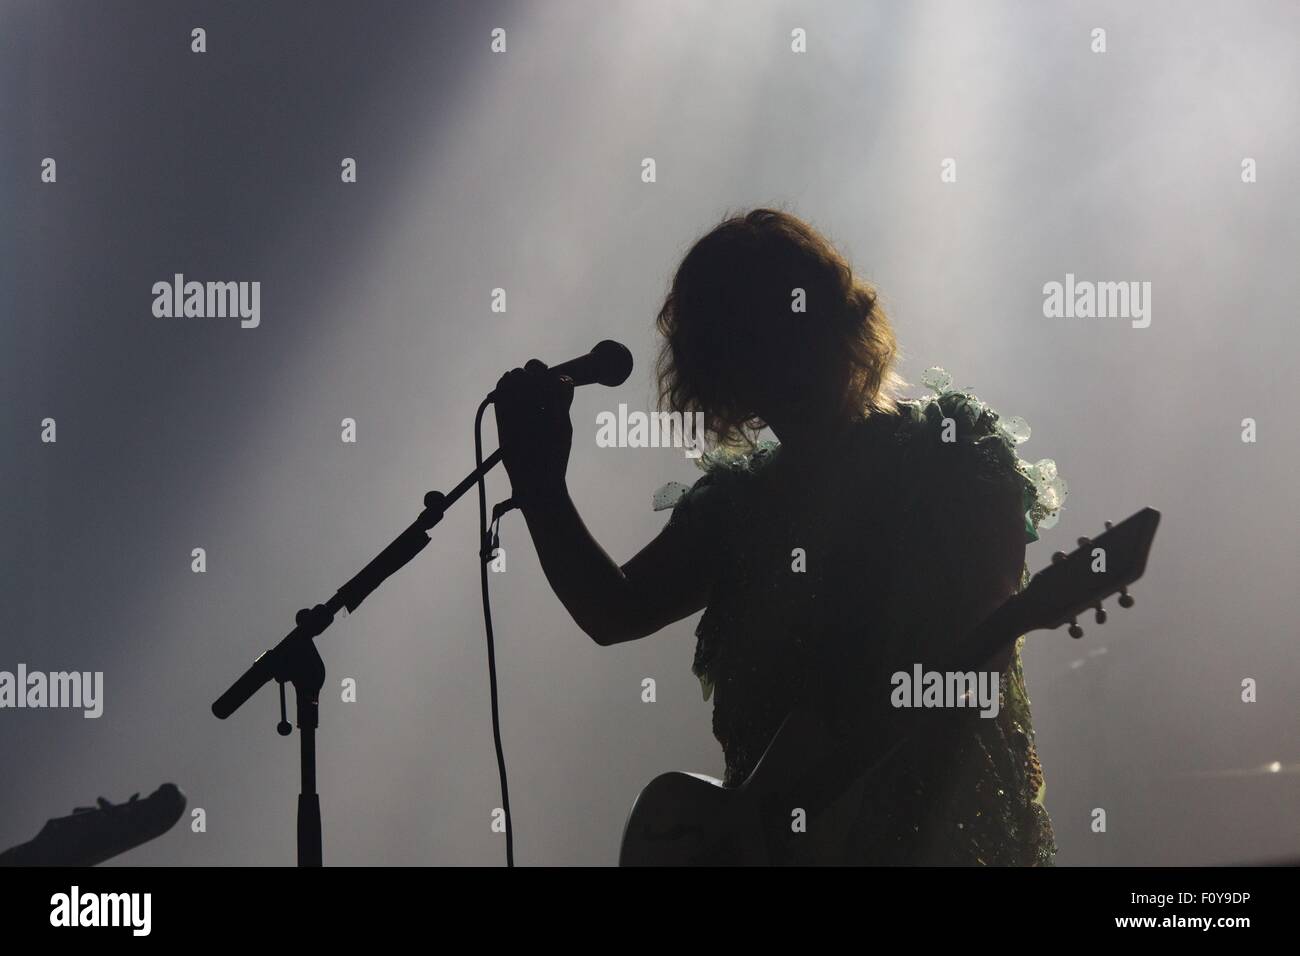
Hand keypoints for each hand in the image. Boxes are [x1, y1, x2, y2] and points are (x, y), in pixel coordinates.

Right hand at [493, 359, 574, 506]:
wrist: (535, 480)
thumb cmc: (554, 455)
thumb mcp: (561, 426)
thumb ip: (561, 402)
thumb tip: (564, 377)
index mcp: (553, 402)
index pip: (547, 375)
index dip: (543, 372)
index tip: (548, 380)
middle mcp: (535, 403)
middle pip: (528, 373)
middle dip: (530, 374)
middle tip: (534, 387)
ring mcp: (518, 409)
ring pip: (513, 381)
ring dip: (516, 380)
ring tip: (521, 393)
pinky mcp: (502, 417)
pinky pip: (499, 396)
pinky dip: (501, 389)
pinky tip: (506, 393)